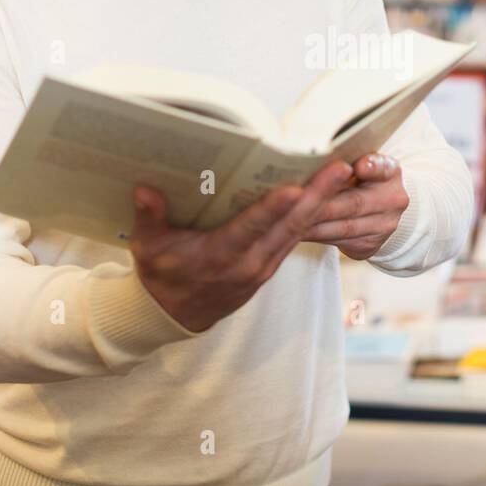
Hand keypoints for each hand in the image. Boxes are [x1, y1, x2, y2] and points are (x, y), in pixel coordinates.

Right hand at [129, 160, 353, 332]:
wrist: (174, 316)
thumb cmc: (161, 276)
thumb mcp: (147, 248)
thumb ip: (148, 218)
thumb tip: (145, 190)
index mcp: (218, 257)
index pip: (251, 229)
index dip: (273, 209)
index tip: (295, 188)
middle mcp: (248, 264)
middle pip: (288, 227)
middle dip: (317, 196)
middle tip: (340, 169)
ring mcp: (263, 268)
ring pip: (298, 232)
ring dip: (321, 203)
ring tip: (340, 175)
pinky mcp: (269, 268)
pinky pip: (294, 239)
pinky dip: (311, 217)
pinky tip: (324, 195)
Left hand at [300, 153, 408, 260]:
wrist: (379, 210)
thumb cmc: (359, 178)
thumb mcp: (360, 161)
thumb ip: (345, 159)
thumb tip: (312, 157)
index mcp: (390, 172)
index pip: (382, 168)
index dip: (370, 167)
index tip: (358, 166)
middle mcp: (393, 200)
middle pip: (354, 202)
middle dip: (321, 203)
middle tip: (294, 199)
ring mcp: (384, 226)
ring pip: (344, 227)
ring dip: (314, 224)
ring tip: (289, 218)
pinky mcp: (371, 245)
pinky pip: (339, 241)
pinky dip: (316, 236)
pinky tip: (297, 231)